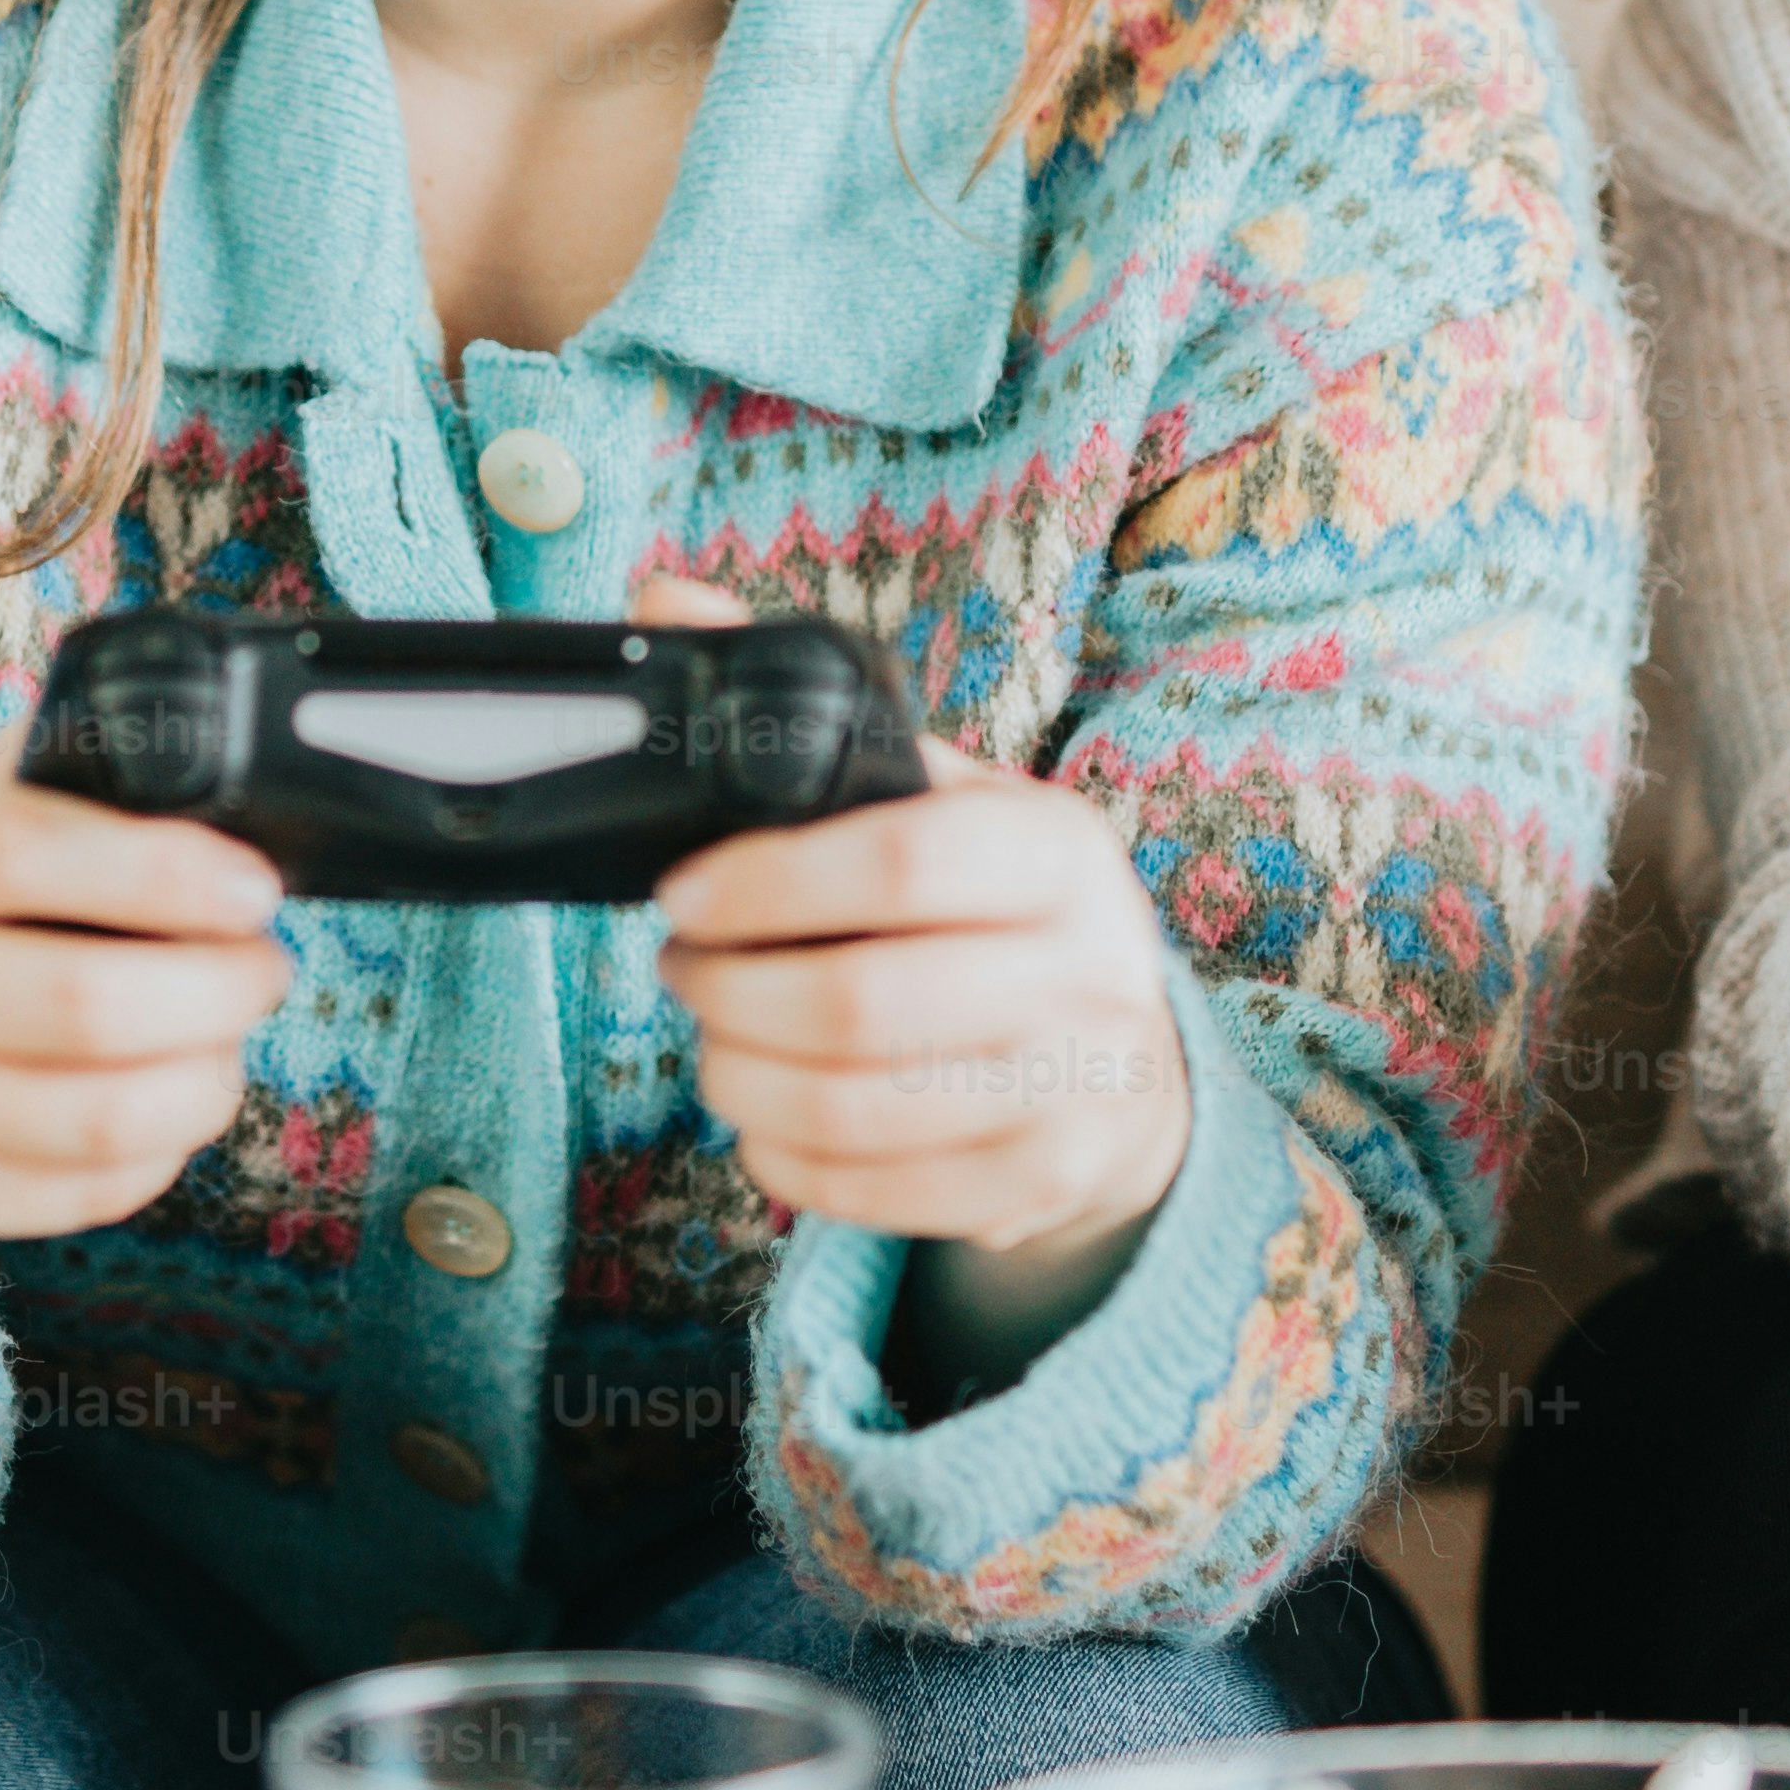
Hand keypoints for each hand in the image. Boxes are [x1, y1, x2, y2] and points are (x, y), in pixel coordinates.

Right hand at [0, 732, 291, 1513]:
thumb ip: (59, 771)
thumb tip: (202, 758)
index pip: (26, 855)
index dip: (166, 873)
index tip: (254, 890)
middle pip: (84, 1005)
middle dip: (218, 990)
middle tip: (261, 970)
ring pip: (97, 1119)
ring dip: (205, 1083)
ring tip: (224, 1044)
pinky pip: (80, 1191)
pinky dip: (158, 1154)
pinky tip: (167, 1109)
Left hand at [635, 571, 1190, 1373]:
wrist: (1129, 1070)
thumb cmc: (999, 911)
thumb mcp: (941, 795)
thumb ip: (809, 706)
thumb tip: (660, 596)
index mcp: (1056, 849)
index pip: (898, 861)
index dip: (763, 883)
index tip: (681, 892)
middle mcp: (1086, 971)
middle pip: (860, 1006)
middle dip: (728, 993)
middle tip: (682, 970)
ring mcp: (1071, 1091)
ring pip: (852, 1110)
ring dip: (740, 1076)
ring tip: (714, 1036)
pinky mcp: (1038, 1188)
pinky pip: (868, 1193)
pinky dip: (783, 1155)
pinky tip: (766, 1112)